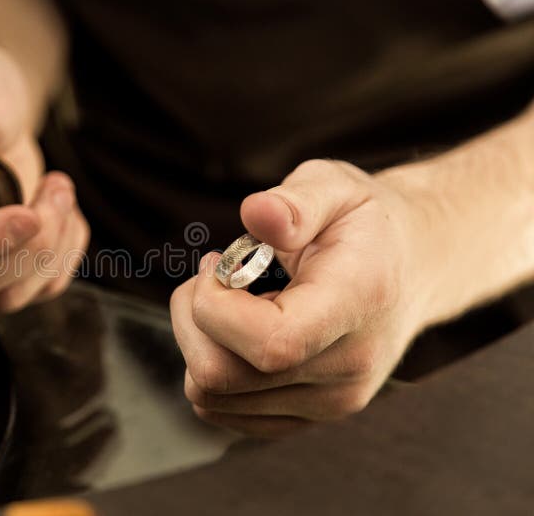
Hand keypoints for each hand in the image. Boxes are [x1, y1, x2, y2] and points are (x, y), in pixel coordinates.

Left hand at [171, 159, 432, 436]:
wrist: (412, 270)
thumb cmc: (363, 225)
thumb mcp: (335, 187)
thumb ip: (297, 201)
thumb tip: (257, 213)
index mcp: (356, 306)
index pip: (269, 344)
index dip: (215, 305)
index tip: (220, 262)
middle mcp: (346, 371)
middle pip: (221, 377)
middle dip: (193, 318)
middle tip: (216, 275)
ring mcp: (328, 404)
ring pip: (211, 397)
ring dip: (199, 341)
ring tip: (231, 300)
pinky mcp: (305, 417)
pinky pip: (221, 410)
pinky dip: (211, 366)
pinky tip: (239, 330)